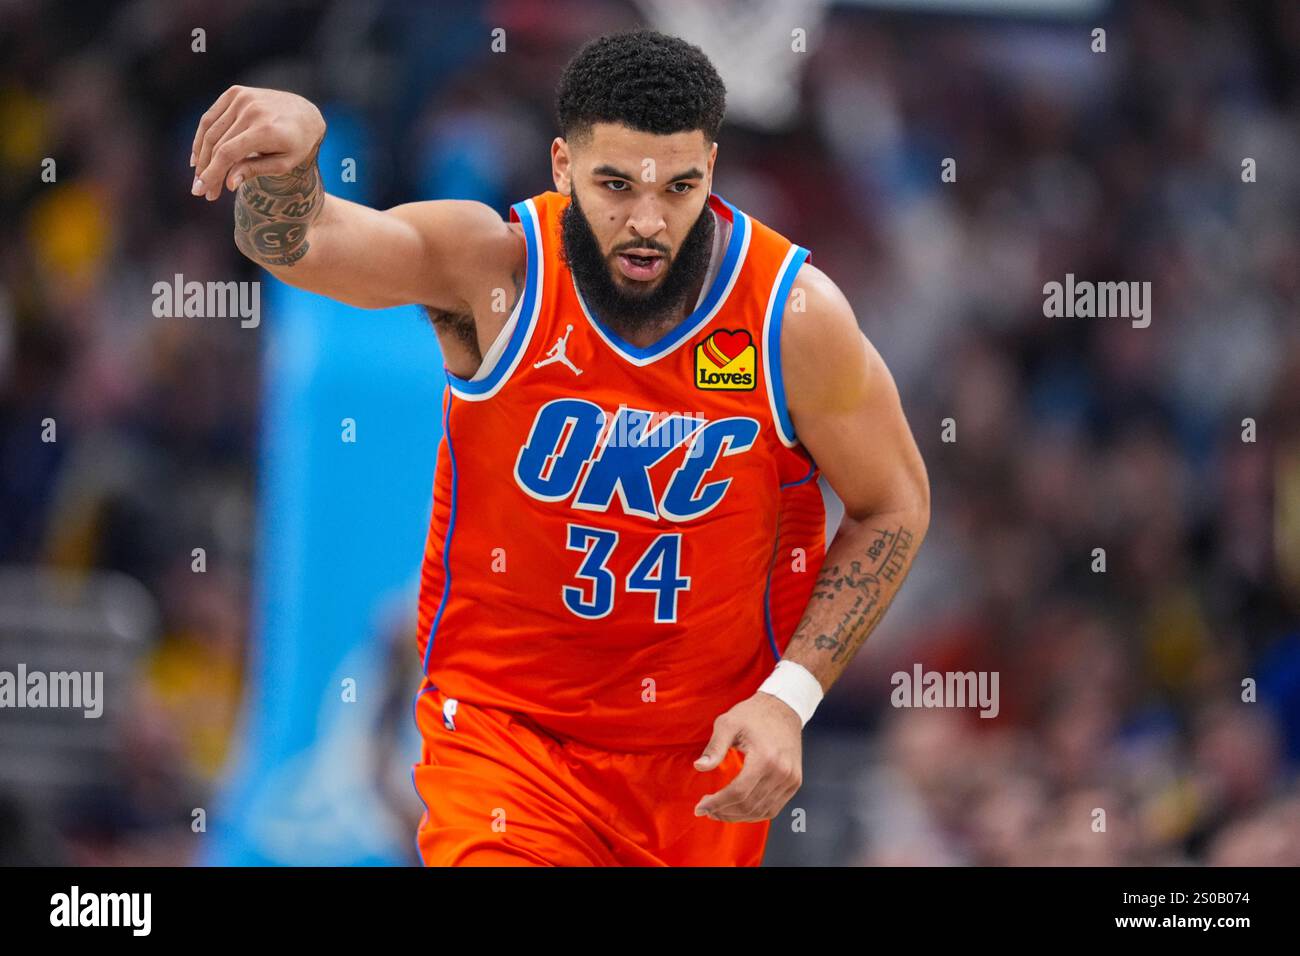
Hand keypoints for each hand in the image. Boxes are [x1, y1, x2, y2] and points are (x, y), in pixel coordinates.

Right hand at [189, 86, 324, 200]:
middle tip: (201, 190)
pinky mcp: (236, 92)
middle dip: (206, 170)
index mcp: (265, 129)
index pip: (228, 153)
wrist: (306, 113)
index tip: (202, 191)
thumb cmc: (297, 144)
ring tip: (199, 176)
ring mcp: (243, 98)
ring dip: (201, 155)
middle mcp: (252, 110)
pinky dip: (202, 136)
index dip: (212, 173)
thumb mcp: (284, 163)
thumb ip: (256, 170)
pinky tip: (199, 155)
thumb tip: (229, 183)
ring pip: (210, 130)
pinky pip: (212, 116)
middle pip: (217, 144)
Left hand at [693, 692, 802, 822]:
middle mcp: (781, 772)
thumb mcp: (728, 723)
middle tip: (706, 810)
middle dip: (723, 811)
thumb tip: (700, 767)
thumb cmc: (753, 714)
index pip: (738, 792)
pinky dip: (754, 814)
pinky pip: (773, 808)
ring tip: (719, 811)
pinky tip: (738, 810)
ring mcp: (791, 779)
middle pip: (749, 805)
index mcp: (765, 757)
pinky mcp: (794, 782)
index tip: (700, 807)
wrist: (784, 708)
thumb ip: (714, 747)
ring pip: (761, 811)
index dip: (717, 803)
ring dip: (737, 816)